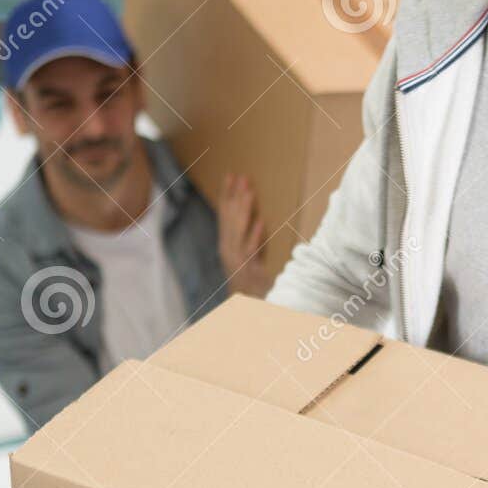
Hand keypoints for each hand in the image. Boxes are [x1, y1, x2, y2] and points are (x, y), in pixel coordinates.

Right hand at [217, 173, 269, 298]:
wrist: (247, 312)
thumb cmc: (249, 284)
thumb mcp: (247, 258)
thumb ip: (250, 239)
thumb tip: (256, 217)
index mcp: (227, 246)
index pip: (225, 215)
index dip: (227, 195)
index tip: (231, 175)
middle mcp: (229, 252)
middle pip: (230, 221)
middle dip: (235, 198)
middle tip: (242, 177)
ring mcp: (238, 263)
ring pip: (239, 233)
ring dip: (244, 211)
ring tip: (250, 193)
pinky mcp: (250, 273)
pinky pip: (252, 253)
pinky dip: (255, 237)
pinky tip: (262, 222)